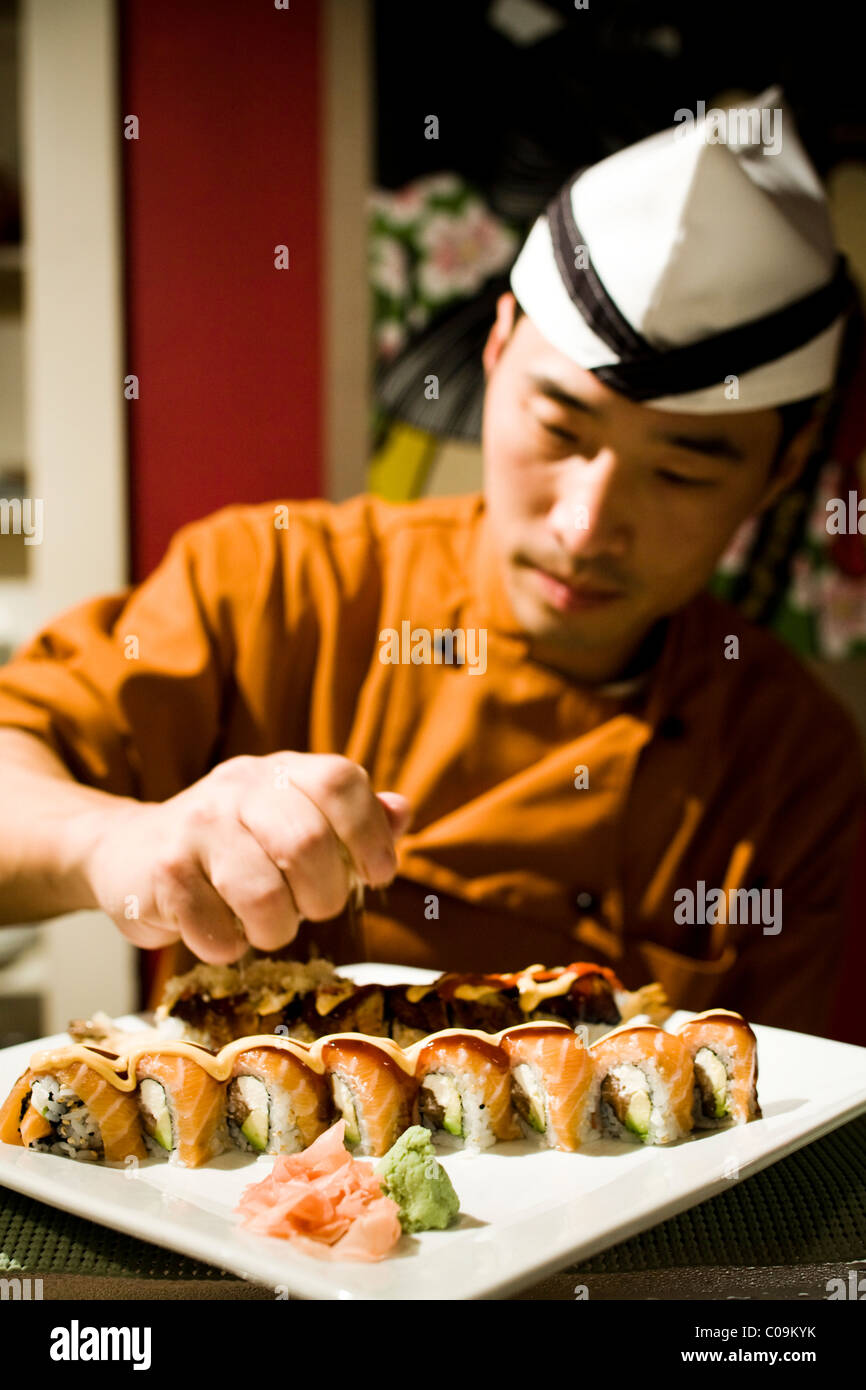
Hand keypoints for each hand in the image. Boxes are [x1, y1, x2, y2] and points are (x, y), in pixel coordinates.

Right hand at [81, 752, 410, 962]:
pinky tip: (220, 931)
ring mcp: (196, 826)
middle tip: (313, 910)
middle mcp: (238, 786)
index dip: (369, 833)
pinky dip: (228, 946)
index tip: (375, 874)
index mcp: (281, 771)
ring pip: (262, 895)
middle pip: (307, 843)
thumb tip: (402, 812)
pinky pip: (216, 930)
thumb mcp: (294, 820)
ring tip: (267, 925)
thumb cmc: (234, 845)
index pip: (339, 781)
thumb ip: (352, 820)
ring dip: (276, 928)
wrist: (128, 851)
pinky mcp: (162, 872)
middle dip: (323, 895)